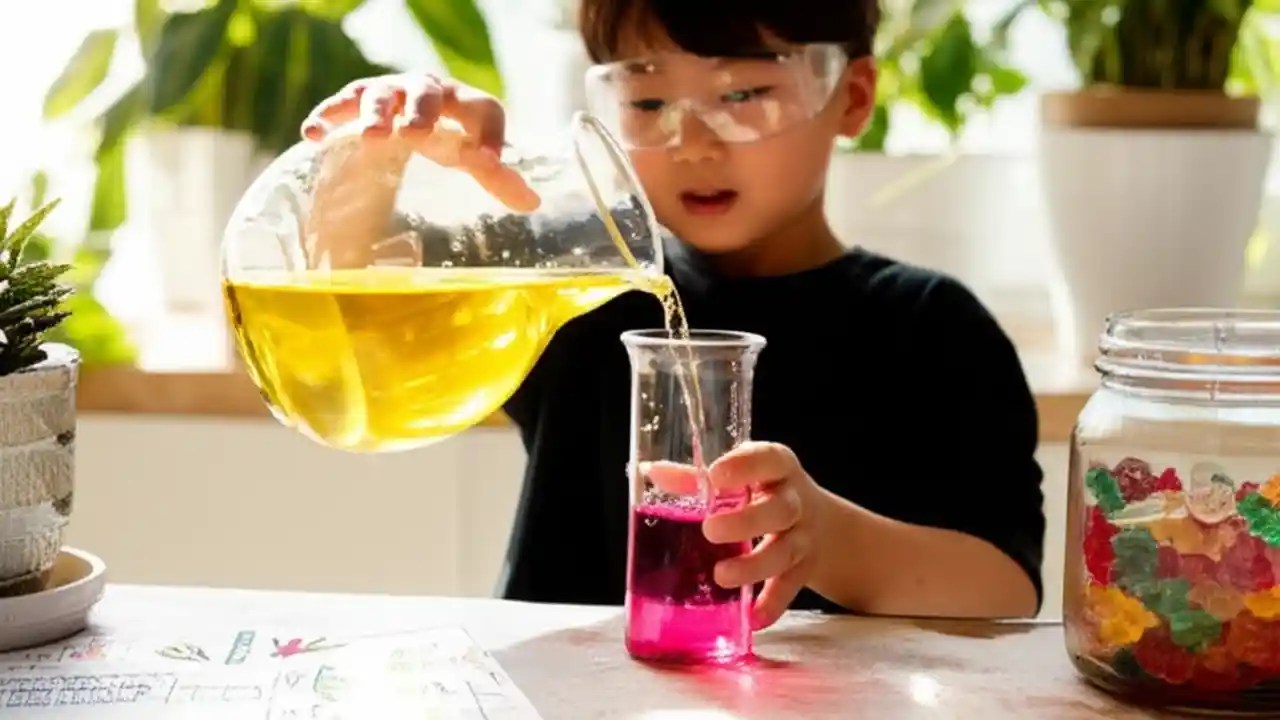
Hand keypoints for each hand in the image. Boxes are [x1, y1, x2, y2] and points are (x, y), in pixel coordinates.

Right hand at [300, 73, 538, 211]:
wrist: (409, 114)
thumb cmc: (449, 137)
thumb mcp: (473, 156)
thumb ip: (499, 178)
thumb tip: (532, 203)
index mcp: (463, 102)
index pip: (484, 110)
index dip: (491, 134)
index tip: (486, 164)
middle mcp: (424, 89)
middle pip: (425, 92)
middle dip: (420, 111)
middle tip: (412, 135)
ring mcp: (387, 93)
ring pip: (379, 93)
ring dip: (375, 112)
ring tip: (372, 137)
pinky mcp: (355, 104)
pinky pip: (338, 105)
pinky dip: (326, 116)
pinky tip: (312, 134)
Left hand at [703, 442, 824, 629]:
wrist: (824, 526)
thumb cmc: (766, 494)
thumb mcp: (742, 477)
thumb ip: (697, 478)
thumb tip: (650, 472)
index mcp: (777, 467)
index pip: (768, 459)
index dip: (745, 466)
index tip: (716, 475)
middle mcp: (795, 500)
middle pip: (780, 510)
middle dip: (747, 522)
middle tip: (710, 531)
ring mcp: (804, 536)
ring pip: (786, 552)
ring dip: (754, 567)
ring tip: (721, 576)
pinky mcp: (805, 568)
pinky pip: (791, 588)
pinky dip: (772, 604)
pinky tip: (752, 618)